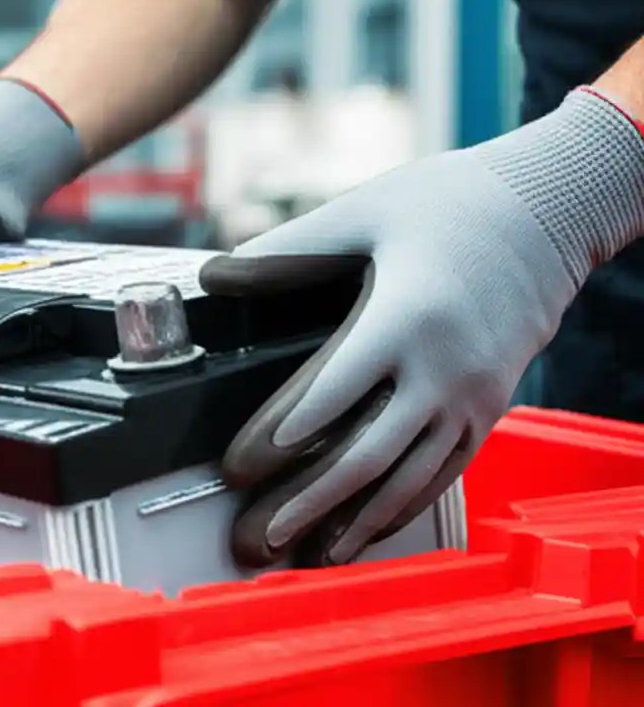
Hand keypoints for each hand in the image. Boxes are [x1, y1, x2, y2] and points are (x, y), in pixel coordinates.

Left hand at [201, 87, 643, 567]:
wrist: (548, 212)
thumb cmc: (449, 206)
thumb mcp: (362, 213)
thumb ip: (287, 250)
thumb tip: (214, 274)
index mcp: (404, 317)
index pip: (332, 394)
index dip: (280, 437)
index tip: (237, 468)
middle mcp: (442, 369)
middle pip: (365, 455)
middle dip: (305, 502)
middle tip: (257, 536)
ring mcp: (471, 397)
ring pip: (405, 480)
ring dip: (351, 523)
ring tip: (302, 556)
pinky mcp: (488, 411)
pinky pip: (440, 476)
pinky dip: (398, 510)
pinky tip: (361, 534)